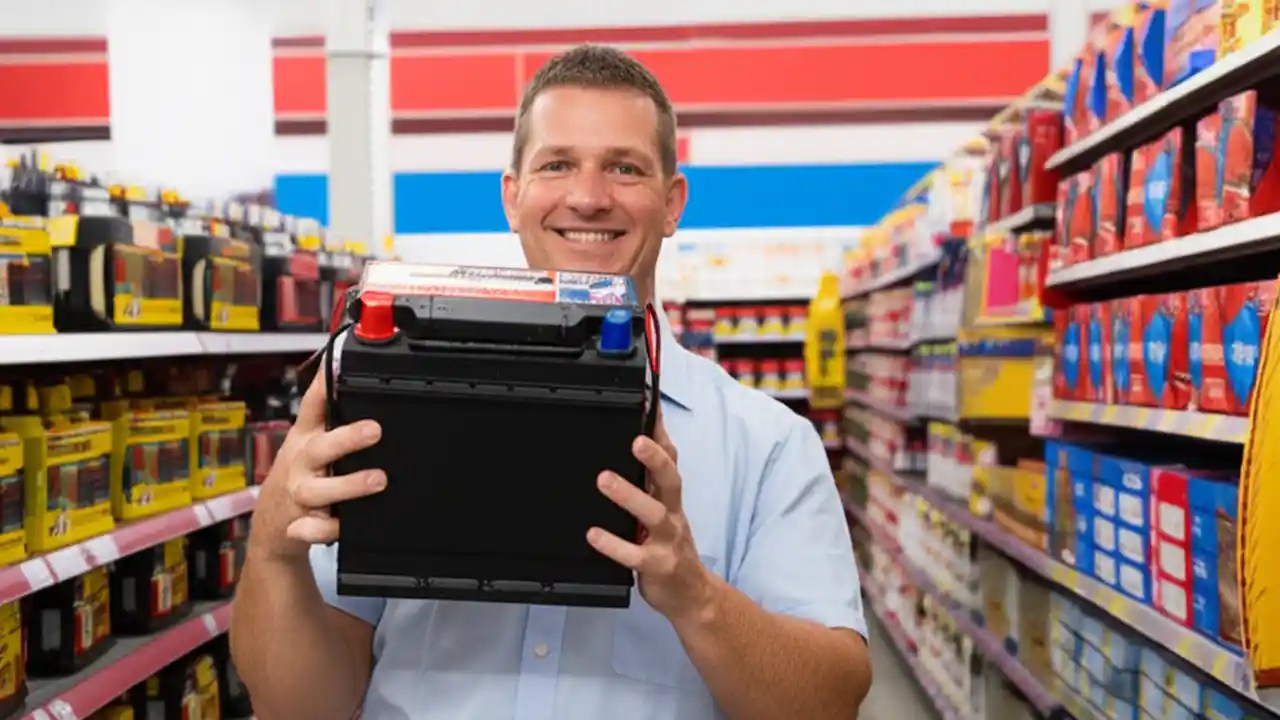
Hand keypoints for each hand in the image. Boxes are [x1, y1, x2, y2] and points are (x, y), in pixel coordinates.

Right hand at [249, 372, 387, 562]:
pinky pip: (313, 530)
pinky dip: (323, 530)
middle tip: (376, 430)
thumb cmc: (301, 473)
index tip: (338, 365)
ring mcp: (300, 493)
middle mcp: (302, 462)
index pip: (312, 405)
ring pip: (319, 490)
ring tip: (378, 479)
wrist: (273, 524)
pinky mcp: (301, 524)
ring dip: (348, 486)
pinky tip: (339, 525)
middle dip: (347, 438)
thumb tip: (351, 373)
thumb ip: (331, 414)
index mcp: (306, 437)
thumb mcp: (310, 440)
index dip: (324, 385)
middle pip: (320, 447)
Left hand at [587, 414, 714, 621]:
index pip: (671, 458)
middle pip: (670, 479)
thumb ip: (650, 482)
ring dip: (629, 495)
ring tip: (604, 479)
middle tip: (635, 439)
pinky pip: (634, 555)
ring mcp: (667, 541)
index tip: (648, 405)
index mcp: (671, 498)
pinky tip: (593, 534)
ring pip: (652, 514)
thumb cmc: (671, 548)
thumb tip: (636, 443)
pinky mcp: (657, 566)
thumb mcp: (664, 510)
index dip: (661, 432)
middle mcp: (673, 514)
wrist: (692, 596)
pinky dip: (614, 544)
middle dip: (655, 457)